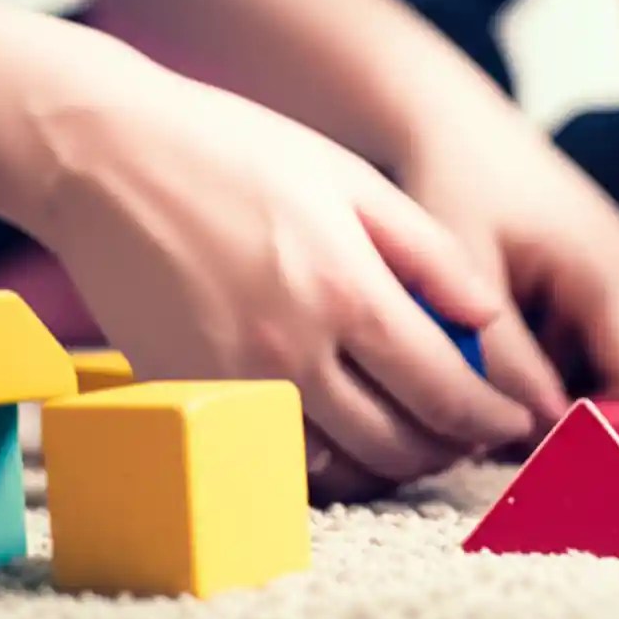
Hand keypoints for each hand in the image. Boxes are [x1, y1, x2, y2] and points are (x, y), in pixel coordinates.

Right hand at [32, 59, 534, 502]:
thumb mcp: (350, 180)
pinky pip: (275, 456)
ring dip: (391, 465)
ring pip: (339, 466)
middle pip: (399, 443)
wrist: (104, 158)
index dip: (490, 417)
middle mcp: (294, 351)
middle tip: (471, 433)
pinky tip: (343, 431)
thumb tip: (489, 318)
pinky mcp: (190, 396)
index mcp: (346, 290)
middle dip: (451, 448)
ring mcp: (236, 383)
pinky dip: (324, 460)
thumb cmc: (234, 152)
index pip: (443, 390)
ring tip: (415, 437)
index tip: (514, 421)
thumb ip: (430, 254)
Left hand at [400, 117, 618, 435]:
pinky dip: (603, 378)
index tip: (580, 475)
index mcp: (611, 278)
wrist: (469, 135)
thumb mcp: (466, 274)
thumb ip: (504, 356)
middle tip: (572, 453)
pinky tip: (542, 364)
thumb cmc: (462, 192)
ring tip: (541, 394)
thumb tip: (543, 432)